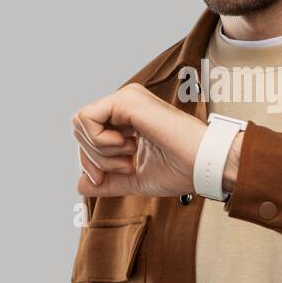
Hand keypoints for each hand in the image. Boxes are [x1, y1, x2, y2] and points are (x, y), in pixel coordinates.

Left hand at [71, 83, 209, 197]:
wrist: (202, 165)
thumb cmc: (179, 169)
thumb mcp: (134, 179)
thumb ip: (108, 181)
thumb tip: (80, 184)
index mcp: (127, 118)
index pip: (87, 135)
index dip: (89, 162)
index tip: (105, 179)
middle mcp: (125, 104)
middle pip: (79, 129)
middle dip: (94, 158)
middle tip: (124, 166)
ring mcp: (126, 98)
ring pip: (80, 122)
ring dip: (100, 150)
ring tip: (130, 156)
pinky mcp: (127, 100)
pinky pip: (87, 118)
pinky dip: (100, 141)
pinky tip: (128, 147)